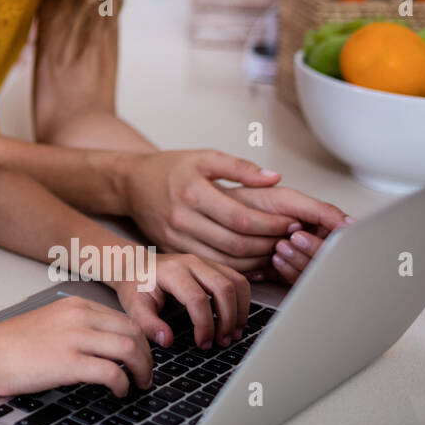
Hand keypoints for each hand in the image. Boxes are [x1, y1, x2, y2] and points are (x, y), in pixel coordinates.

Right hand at [0, 295, 152, 397]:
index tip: (139, 354)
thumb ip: (75, 327)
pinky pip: (112, 372)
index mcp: (74, 305)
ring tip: (139, 383)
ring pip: (129, 349)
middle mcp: (78, 316)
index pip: (122, 318)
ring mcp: (74, 338)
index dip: (138, 339)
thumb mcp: (48, 322)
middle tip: (146, 372)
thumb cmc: (10, 343)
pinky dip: (122, 384)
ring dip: (141, 369)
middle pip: (132, 331)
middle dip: (146, 354)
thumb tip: (100, 346)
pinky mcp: (69, 362)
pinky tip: (119, 391)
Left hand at [110, 252, 249, 349]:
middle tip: (222, 342)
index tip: (202, 343)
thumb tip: (167, 340)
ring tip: (232, 333)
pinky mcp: (214, 266)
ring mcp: (206, 262)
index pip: (197, 299)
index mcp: (172, 271)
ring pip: (237, 283)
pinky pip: (238, 281)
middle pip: (224, 288)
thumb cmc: (136, 286)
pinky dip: (242, 302)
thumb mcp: (134, 306)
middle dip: (228, 319)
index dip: (204, 325)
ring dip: (240, 311)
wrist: (136, 266)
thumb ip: (148, 324)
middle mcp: (192, 262)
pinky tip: (234, 319)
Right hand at [122, 149, 344, 273]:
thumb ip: (239, 167)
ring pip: (225, 260)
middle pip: (235, 243)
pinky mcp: (175, 251)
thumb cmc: (171, 168)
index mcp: (193, 192)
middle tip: (290, 238)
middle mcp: (183, 218)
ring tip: (276, 249)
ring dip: (256, 259)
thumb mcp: (204, 157)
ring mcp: (177, 238)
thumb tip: (273, 177)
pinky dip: (237, 267)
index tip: (292, 222)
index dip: (271, 224)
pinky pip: (212, 265)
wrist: (131, 184)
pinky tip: (253, 259)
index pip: (241, 218)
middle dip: (269, 243)